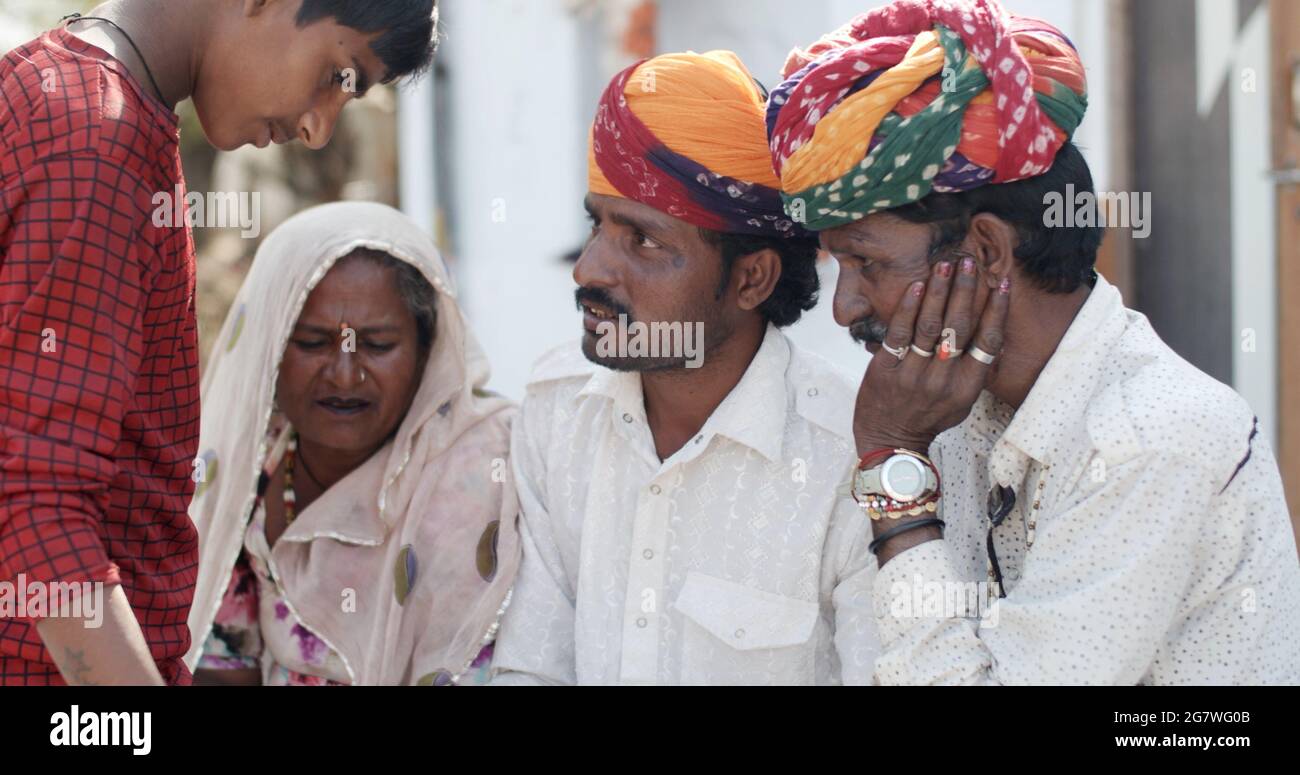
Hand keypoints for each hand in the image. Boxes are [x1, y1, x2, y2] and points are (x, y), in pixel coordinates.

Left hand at [852, 257, 1009, 455]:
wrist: (889, 440)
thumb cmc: (929, 416)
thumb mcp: (962, 401)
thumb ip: (976, 370)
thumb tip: (993, 333)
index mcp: (967, 388)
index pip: (988, 343)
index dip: (996, 311)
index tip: (1001, 283)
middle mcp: (942, 380)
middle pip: (959, 327)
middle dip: (966, 291)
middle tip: (969, 261)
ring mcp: (912, 375)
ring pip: (930, 326)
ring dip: (939, 292)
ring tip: (945, 266)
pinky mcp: (885, 369)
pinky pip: (899, 333)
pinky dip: (909, 308)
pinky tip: (917, 286)